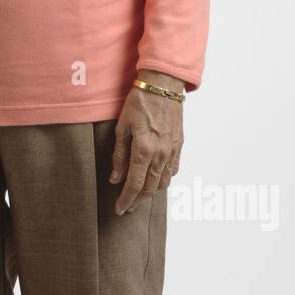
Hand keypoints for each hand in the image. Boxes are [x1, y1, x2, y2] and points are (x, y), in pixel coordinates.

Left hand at [109, 72, 183, 214]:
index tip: (119, 209)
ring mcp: (172, 150)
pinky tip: (156, 179)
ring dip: (151, 192)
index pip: (135, 184)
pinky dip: (164, 179)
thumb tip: (115, 178)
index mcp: (144, 149)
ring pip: (163, 181)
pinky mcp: (179, 145)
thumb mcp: (121, 127)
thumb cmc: (139, 102)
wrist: (162, 85)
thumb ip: (119, 155)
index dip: (126, 199)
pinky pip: (173, 169)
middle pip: (150, 187)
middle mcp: (161, 153)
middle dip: (137, 200)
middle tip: (127, 207)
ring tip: (139, 195)